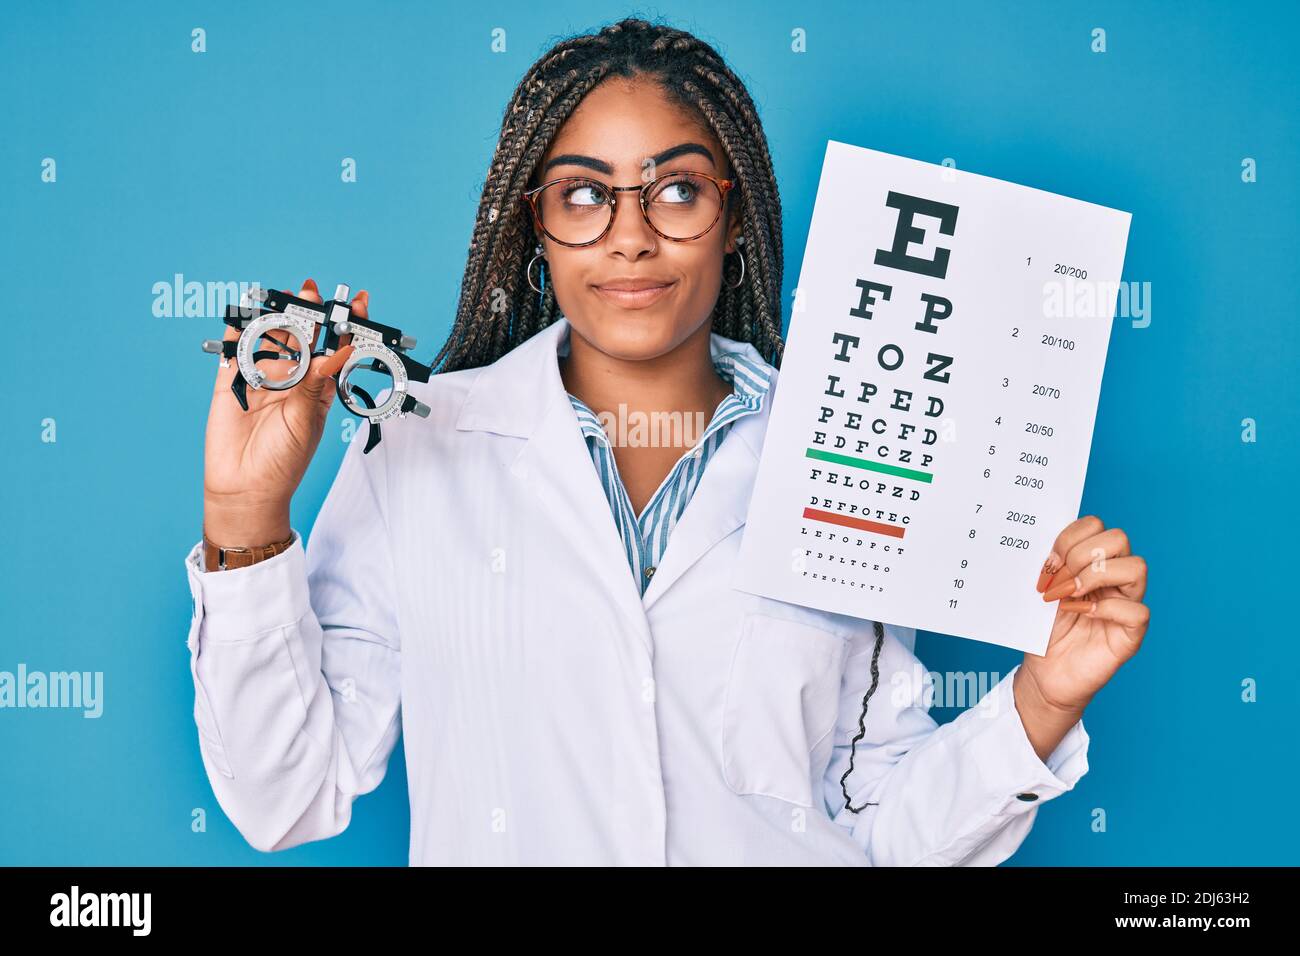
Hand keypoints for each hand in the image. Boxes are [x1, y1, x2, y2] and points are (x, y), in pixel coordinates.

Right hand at [202, 279, 367, 545]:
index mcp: (318, 387)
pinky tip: (243, 312)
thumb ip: (315, 384)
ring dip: (276, 315)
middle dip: (309, 311)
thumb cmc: (283, 461)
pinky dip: (238, 329)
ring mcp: (261, 377)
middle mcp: (292, 378)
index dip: (348, 325)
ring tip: (283, 296)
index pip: (336, 348)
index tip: (360, 303)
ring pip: (269, 337)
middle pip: (303, 336)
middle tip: (311, 290)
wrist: (244, 487)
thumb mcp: (307, 420)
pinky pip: (234, 349)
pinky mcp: (231, 381)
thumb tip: (338, 352)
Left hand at [1019, 515, 1150, 720]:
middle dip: (1081, 555)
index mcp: (1092, 561)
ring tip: (1067, 595)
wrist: (1042, 673)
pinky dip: (1106, 609)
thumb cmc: (1042, 630)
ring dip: (1095, 577)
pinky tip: (1080, 614)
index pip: (1095, 525)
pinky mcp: (1131, 634)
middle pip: (1119, 538)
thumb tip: (1040, 539)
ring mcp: (1126, 604)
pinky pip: (1138, 610)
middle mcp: (1114, 578)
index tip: (1045, 563)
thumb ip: (1049, 563)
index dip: (1069, 538)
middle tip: (1057, 581)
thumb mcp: (1041, 589)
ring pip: (1136, 567)